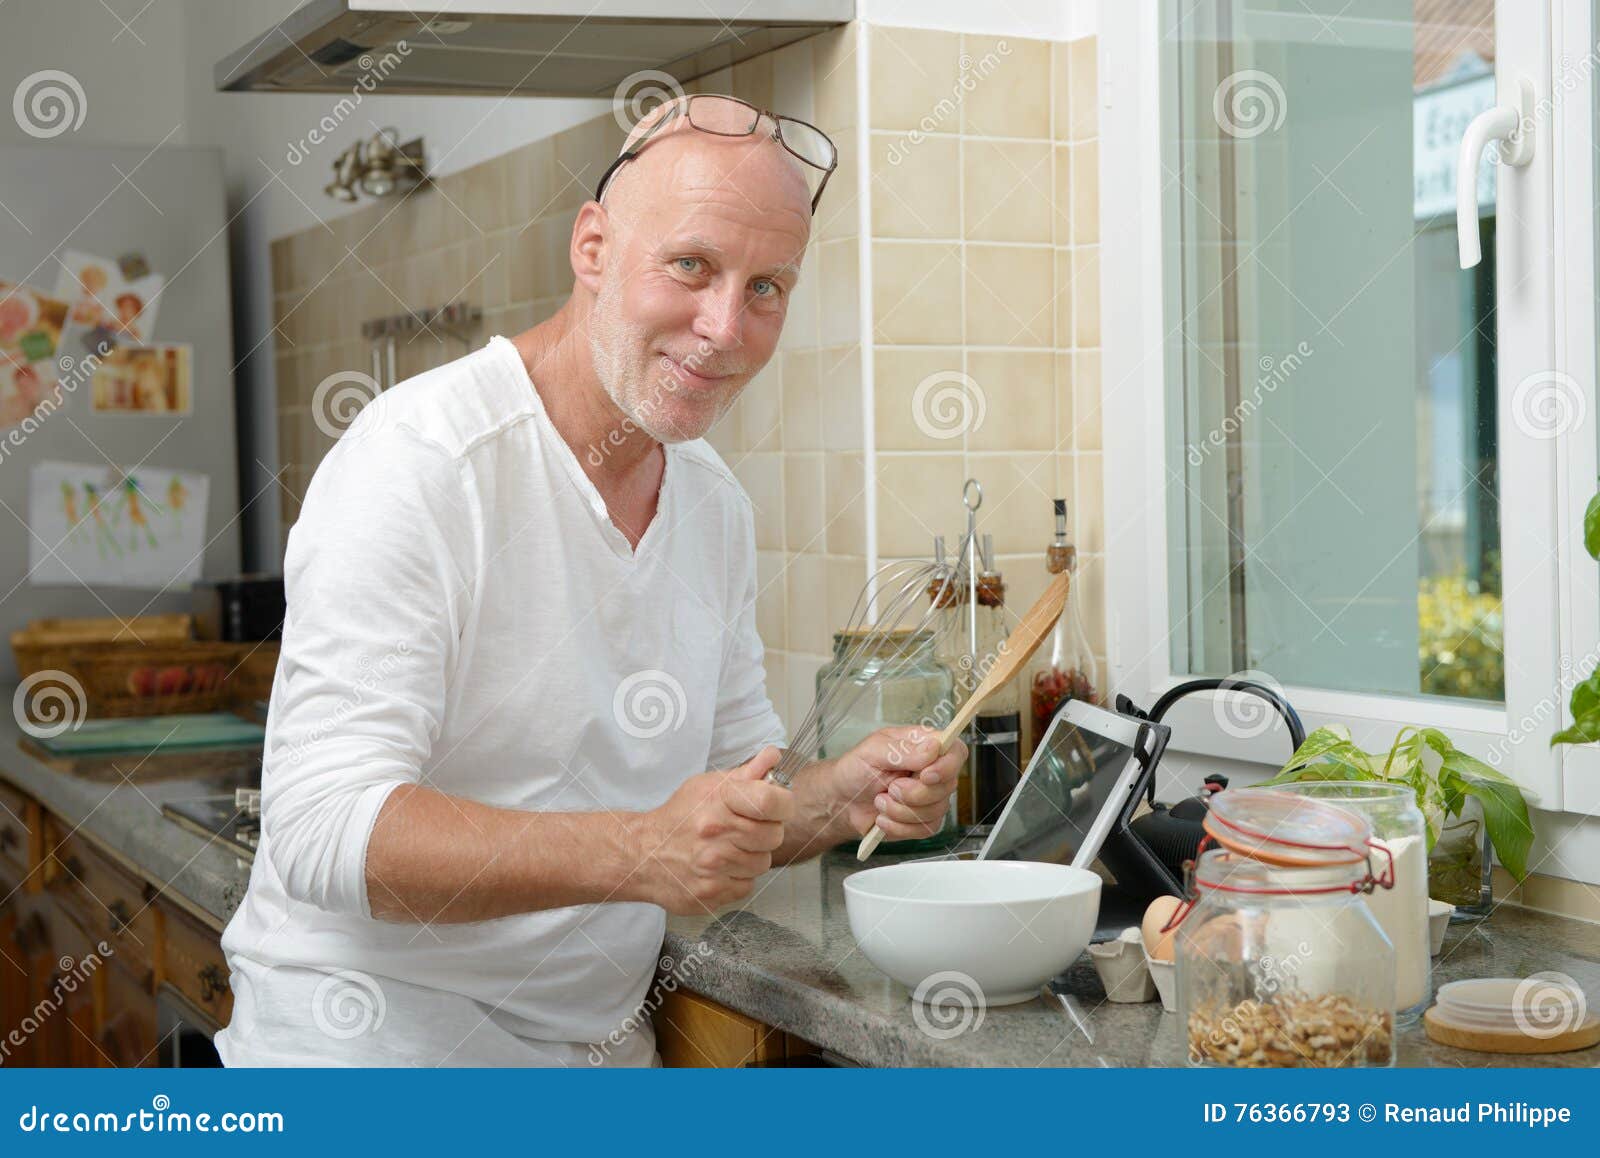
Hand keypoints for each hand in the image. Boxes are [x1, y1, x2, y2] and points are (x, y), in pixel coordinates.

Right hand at [630, 746, 793, 914]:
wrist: (642, 855)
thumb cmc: (679, 818)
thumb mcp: (707, 786)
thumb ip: (745, 774)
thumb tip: (773, 756)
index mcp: (717, 801)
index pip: (769, 802)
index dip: (782, 803)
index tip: (777, 805)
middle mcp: (716, 833)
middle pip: (774, 835)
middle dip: (766, 831)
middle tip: (746, 829)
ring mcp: (713, 866)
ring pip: (763, 863)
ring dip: (752, 856)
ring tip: (729, 849)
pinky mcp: (711, 893)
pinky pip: (747, 885)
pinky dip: (738, 877)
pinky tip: (721, 868)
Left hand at [827, 727, 965, 843]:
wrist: (843, 801)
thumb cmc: (857, 769)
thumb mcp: (873, 751)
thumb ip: (903, 751)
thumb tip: (933, 748)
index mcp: (924, 745)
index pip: (956, 751)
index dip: (947, 765)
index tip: (925, 775)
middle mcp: (933, 770)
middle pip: (948, 785)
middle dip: (914, 793)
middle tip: (890, 787)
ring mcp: (932, 797)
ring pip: (936, 810)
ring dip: (901, 810)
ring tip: (881, 800)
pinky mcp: (925, 820)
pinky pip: (925, 829)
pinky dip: (899, 826)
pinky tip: (884, 817)